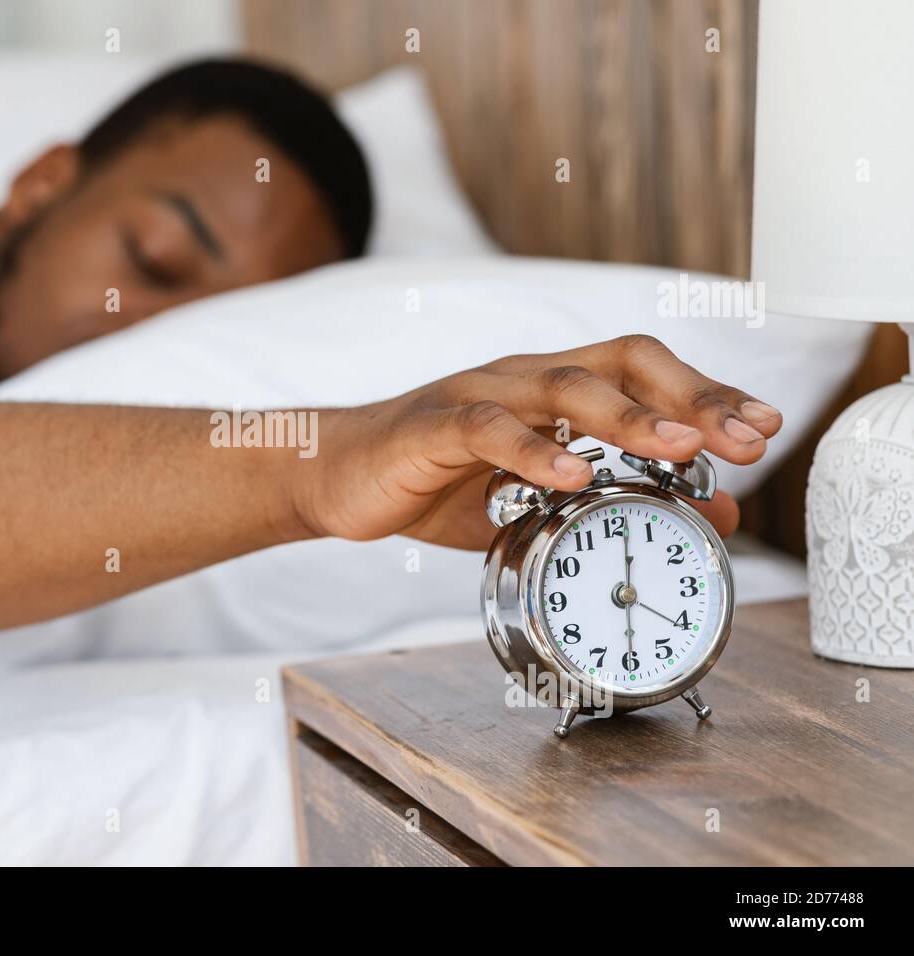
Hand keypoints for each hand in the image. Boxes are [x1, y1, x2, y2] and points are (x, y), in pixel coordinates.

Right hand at [294, 335, 781, 550]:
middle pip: (618, 362)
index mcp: (548, 390)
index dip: (706, 391)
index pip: (642, 369)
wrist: (335, 476)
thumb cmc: (434, 484)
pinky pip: (486, 429)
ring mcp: (476, 394)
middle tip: (744, 440)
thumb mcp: (531, 502)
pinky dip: (531, 452)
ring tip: (680, 449)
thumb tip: (709, 514)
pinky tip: (569, 478)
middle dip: (689, 398)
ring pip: (561, 387)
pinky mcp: (430, 425)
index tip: (762, 426)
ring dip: (628, 417)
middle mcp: (520, 378)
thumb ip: (609, 502)